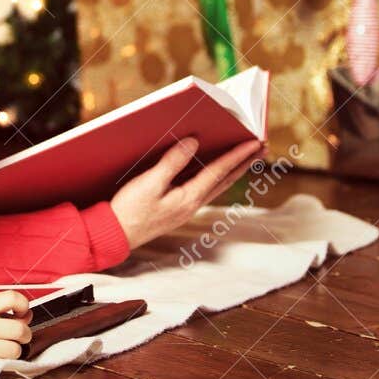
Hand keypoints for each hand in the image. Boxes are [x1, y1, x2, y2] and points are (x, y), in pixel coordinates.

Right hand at [0, 291, 32, 365]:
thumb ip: (2, 311)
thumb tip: (27, 315)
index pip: (11, 298)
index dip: (23, 304)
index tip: (21, 312)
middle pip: (18, 329)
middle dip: (25, 334)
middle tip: (19, 336)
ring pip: (14, 350)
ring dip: (14, 350)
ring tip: (5, 348)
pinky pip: (4, 364)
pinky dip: (5, 363)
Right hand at [109, 136, 266, 250]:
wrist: (115, 235)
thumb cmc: (130, 209)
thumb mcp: (150, 183)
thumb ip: (173, 162)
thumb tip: (194, 142)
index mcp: (188, 197)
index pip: (219, 171)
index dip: (238, 155)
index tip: (256, 142)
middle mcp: (192, 204)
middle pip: (225, 179)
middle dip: (244, 163)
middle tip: (262, 147)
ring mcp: (185, 208)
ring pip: (217, 185)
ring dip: (233, 170)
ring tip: (246, 157)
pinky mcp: (177, 208)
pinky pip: (205, 189)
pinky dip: (216, 177)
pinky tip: (215, 172)